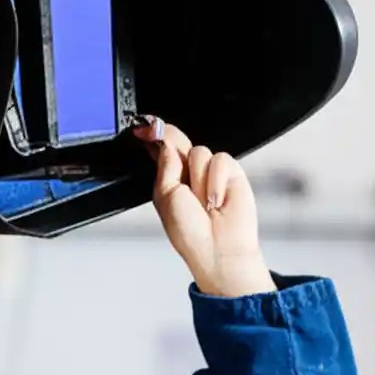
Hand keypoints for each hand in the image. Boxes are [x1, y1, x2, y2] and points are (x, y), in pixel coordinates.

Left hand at [132, 118, 275, 297]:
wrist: (217, 248)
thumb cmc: (189, 232)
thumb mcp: (165, 195)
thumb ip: (165, 165)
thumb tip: (163, 140)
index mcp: (168, 177)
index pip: (161, 147)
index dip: (153, 135)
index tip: (142, 126)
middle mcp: (188, 172)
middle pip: (179, 141)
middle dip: (174, 147)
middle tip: (174, 168)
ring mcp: (209, 172)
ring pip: (199, 152)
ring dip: (198, 179)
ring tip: (203, 203)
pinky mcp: (231, 172)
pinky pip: (221, 159)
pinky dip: (216, 181)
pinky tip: (216, 201)